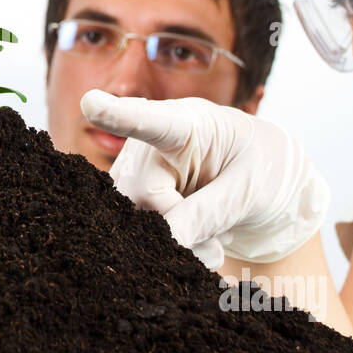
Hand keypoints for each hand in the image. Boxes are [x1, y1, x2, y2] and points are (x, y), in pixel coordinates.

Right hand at [80, 90, 328, 269]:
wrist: (260, 181)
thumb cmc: (259, 168)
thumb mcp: (249, 188)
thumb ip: (211, 211)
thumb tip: (171, 241)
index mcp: (187, 123)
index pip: (151, 121)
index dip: (119, 116)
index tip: (92, 103)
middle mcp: (150, 144)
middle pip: (138, 193)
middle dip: (174, 229)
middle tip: (215, 248)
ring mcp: (135, 173)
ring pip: (131, 218)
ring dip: (171, 244)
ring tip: (211, 247)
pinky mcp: (130, 200)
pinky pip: (135, 232)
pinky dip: (166, 249)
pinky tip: (196, 248)